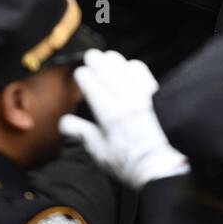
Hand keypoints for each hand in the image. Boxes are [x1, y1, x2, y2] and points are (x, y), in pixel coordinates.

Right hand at [59, 49, 187, 188]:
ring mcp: (142, 98)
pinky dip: (135, 68)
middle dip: (97, 61)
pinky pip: (144, 75)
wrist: (159, 166)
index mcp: (110, 116)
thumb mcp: (99, 153)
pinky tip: (129, 69)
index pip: (93, 86)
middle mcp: (126, 102)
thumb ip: (82, 133)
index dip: (84, 76)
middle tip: (90, 57)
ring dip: (115, 62)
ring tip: (107, 58)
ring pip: (126, 69)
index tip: (80, 74)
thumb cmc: (127, 163)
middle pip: (109, 71)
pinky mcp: (154, 98)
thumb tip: (63, 122)